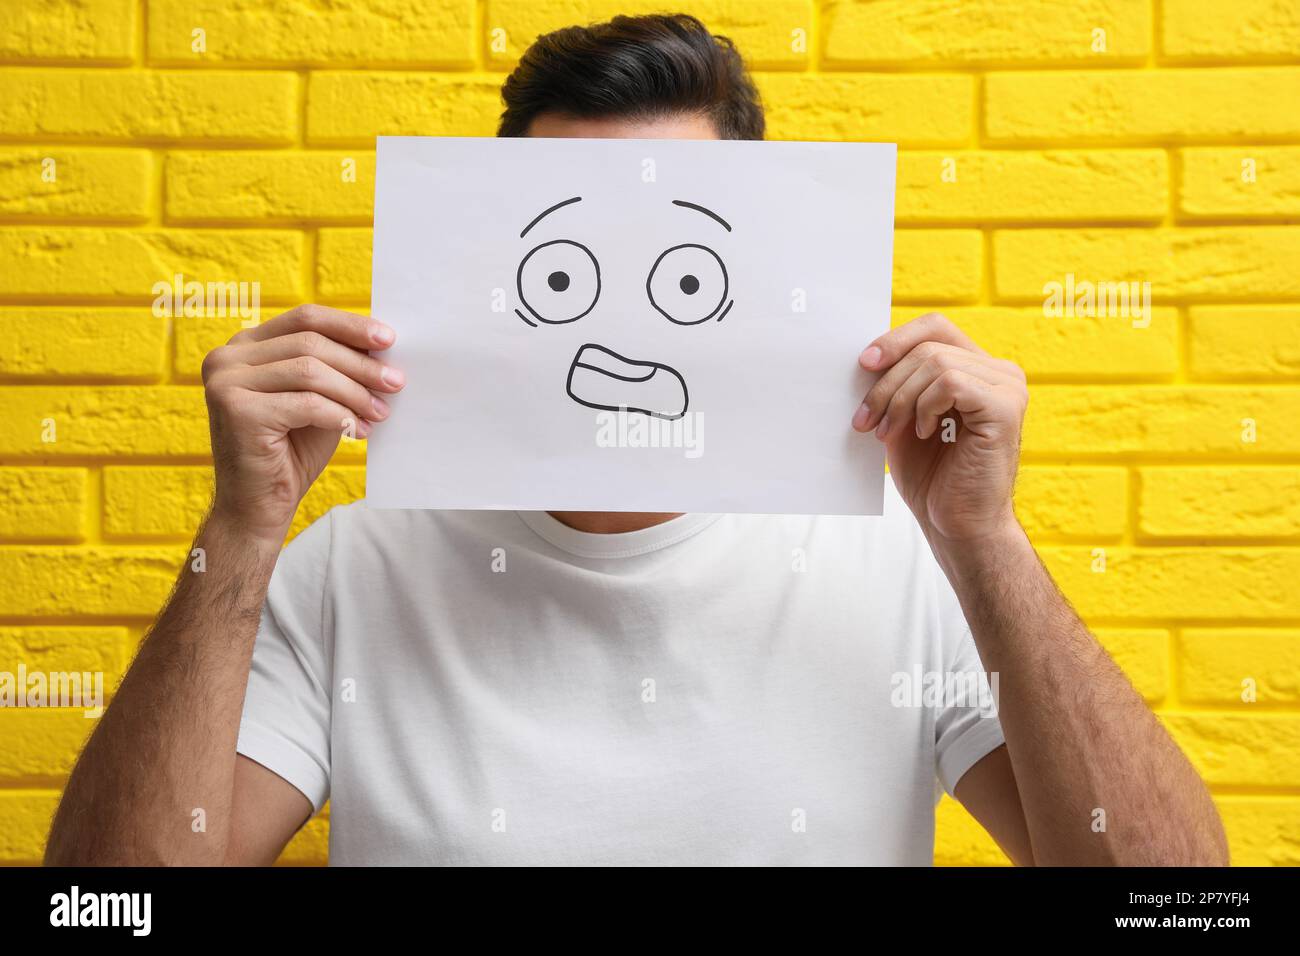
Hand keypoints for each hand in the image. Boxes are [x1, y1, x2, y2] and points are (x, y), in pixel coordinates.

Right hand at [201, 305, 403, 544]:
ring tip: (381, 411)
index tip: (388, 339)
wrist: (258, 508)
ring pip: (310, 371)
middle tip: (396, 381)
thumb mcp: (318, 400)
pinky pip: (306, 403)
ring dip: (355, 391)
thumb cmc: (291, 452)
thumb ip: (336, 370)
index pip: (304, 318)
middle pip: (310, 343)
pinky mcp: (236, 410)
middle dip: (360, 363)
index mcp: (244, 345)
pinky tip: (359, 431)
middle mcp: (227, 357)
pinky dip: (340, 415)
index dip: (349, 325)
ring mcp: (226, 382)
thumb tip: (382, 346)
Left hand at [852, 313, 1027, 544]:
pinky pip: (950, 382)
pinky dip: (925, 406)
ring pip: (934, 362)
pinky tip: (924, 433)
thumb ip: (897, 385)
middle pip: (927, 346)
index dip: (896, 338)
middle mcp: (999, 372)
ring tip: (888, 433)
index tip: (863, 364)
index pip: (935, 327)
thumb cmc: (932, 476)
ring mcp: (1007, 387)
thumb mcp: (904, 419)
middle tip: (865, 420)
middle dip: (886, 383)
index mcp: (977, 369)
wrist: (956, 526)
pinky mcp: (1005, 407)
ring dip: (899, 399)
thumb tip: (866, 355)